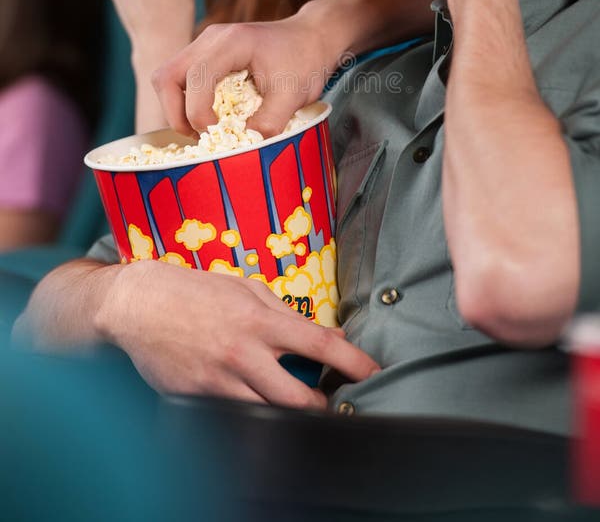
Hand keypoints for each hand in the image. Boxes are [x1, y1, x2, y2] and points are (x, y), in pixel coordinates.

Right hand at [97, 260, 379, 406]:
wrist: (139, 305)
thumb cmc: (195, 291)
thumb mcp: (243, 288)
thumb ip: (281, 311)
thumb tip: (317, 333)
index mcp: (259, 320)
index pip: (319, 344)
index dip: (353, 361)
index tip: (372, 371)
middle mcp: (243, 353)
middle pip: (300, 398)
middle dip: (322, 407)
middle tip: (328, 402)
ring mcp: (219, 381)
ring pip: (268, 415)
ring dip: (287, 415)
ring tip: (292, 406)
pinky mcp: (198, 399)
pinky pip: (233, 417)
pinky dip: (248, 414)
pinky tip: (251, 403)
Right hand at [152, 11, 342, 138]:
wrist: (312, 38)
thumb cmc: (304, 61)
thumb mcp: (292, 96)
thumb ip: (268, 122)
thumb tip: (241, 148)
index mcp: (232, 41)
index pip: (197, 77)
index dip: (198, 112)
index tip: (216, 133)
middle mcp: (210, 39)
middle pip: (166, 76)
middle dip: (176, 113)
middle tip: (200, 136)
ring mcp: (204, 44)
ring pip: (167, 78)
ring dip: (177, 109)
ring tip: (204, 129)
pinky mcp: (205, 54)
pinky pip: (180, 79)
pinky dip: (186, 102)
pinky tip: (209, 116)